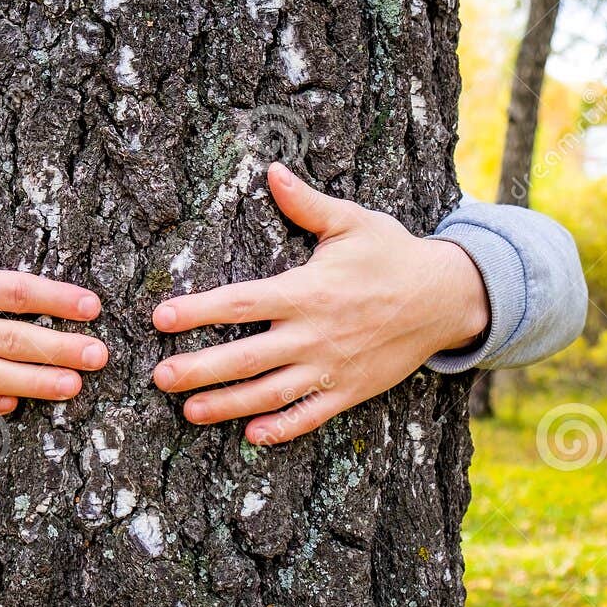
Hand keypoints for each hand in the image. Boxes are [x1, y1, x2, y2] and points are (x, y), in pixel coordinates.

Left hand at [152, 163, 489, 445]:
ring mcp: (331, 367)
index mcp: (307, 291)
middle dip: (200, 369)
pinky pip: (311, 415)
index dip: (198, 311)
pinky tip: (252, 434)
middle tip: (160, 377)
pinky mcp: (350, 389)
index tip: (161, 318)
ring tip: (190, 411)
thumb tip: (273, 172)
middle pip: (245, 357)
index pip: (241, 303)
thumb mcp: (352, 222)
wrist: (447, 298)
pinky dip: (282, 428)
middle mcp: (313, 334)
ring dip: (227, 404)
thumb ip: (307, 204)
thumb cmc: (393, 254)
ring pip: (270, 393)